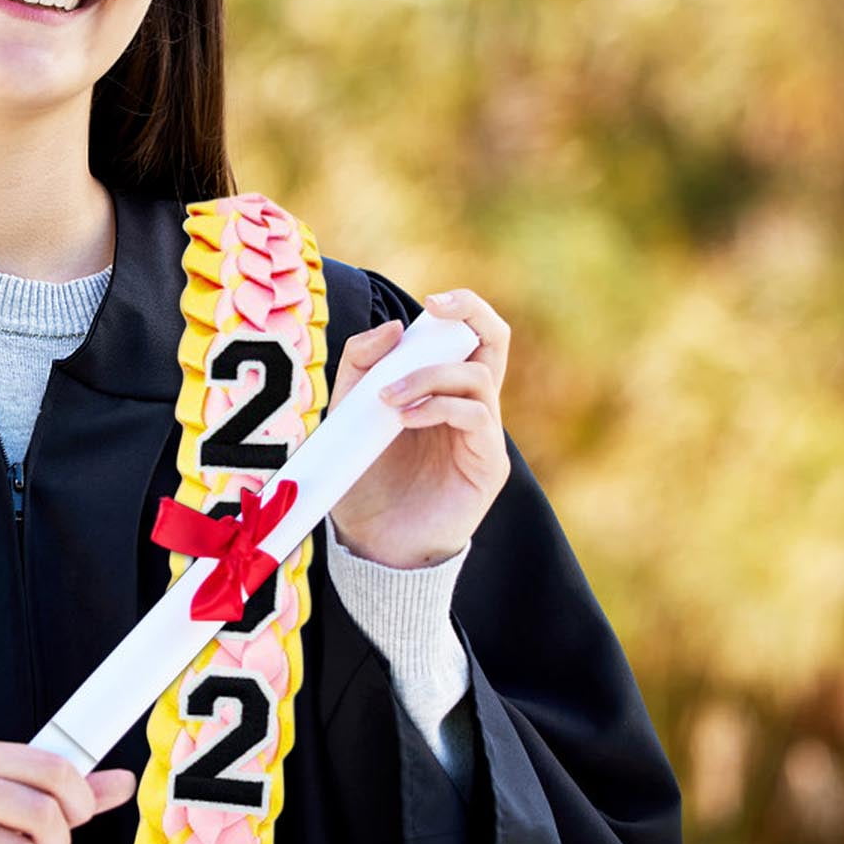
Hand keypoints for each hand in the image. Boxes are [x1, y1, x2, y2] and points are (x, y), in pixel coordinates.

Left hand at [328, 287, 512, 568]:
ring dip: (429, 375)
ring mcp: (482, 434)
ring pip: (479, 376)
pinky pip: (477, 416)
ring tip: (388, 398)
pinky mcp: (488, 465)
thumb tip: (395, 327)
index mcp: (441, 387)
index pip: (468, 332)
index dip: (462, 306)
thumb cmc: (363, 477)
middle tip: (435, 310)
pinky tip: (405, 419)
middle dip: (471, 313)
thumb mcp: (348, 411)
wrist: (371, 541)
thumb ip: (362, 365)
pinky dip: (439, 407)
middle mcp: (468, 404)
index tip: (432, 301)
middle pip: (495, 339)